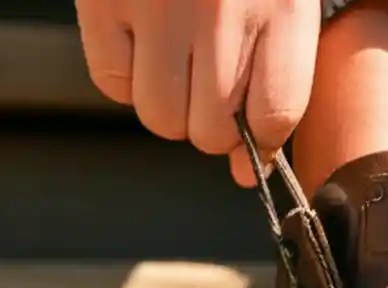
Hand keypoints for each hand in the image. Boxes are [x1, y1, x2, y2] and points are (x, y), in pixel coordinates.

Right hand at [75, 0, 320, 186]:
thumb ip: (280, 75)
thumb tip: (245, 171)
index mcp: (283, 2)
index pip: (276, 116)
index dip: (263, 141)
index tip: (253, 137)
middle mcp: (222, 9)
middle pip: (213, 131)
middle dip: (212, 124)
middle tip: (211, 80)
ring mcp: (159, 6)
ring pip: (161, 117)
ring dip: (168, 106)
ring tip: (176, 59)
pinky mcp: (104, 1)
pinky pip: (111, 81)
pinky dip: (124, 74)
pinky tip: (141, 38)